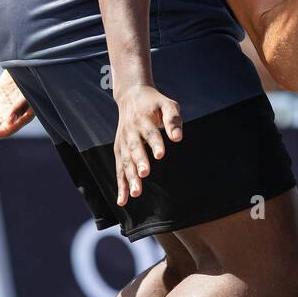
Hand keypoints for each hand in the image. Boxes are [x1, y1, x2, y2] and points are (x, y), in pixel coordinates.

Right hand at [114, 85, 181, 206]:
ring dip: (129, 177)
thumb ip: (173, 119)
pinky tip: (122, 200)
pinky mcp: (119, 150)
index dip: (155, 143)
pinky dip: (120, 185)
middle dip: (140, 162)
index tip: (161, 154)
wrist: (131, 96)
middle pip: (135, 148)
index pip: (151, 132)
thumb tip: (178, 138)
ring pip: (125, 161)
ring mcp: (123, 142)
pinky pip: (119, 169)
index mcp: (143, 119)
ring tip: (136, 192)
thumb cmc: (154, 103)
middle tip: (145, 174)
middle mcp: (130, 132)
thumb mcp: (167, 104)